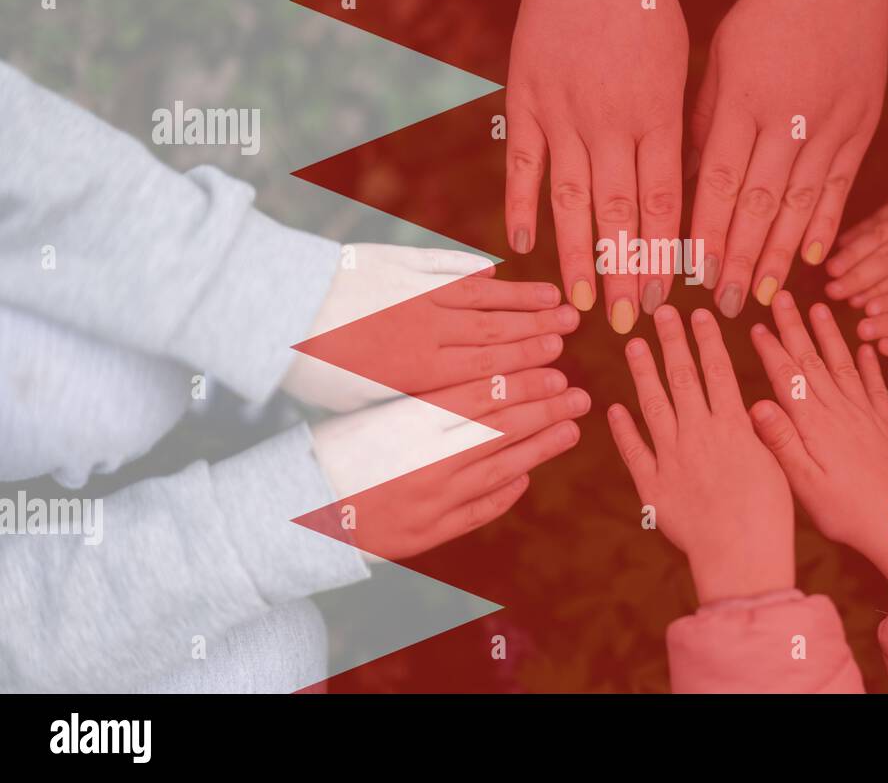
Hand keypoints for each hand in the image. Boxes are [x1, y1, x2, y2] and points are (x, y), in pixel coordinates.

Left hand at [281, 244, 577, 410]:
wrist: (273, 308)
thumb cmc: (308, 367)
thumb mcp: (361, 400)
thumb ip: (413, 399)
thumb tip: (450, 407)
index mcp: (420, 370)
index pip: (489, 368)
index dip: (528, 366)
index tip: (560, 366)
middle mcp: (427, 328)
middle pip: (496, 331)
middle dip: (539, 331)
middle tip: (574, 328)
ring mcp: (415, 291)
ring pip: (481, 297)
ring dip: (521, 299)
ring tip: (555, 299)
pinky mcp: (397, 263)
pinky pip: (446, 266)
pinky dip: (474, 269)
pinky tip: (497, 271)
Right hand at [310, 369, 589, 559]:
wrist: (292, 512)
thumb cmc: (330, 451)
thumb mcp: (374, 411)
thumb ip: (424, 398)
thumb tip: (475, 378)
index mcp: (413, 420)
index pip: (484, 395)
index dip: (525, 383)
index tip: (555, 371)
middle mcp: (430, 460)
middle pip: (502, 429)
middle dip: (545, 409)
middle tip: (578, 395)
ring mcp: (433, 500)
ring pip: (501, 468)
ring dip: (540, 447)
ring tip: (570, 429)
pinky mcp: (429, 532)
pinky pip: (480, 510)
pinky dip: (507, 492)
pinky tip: (527, 476)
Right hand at [507, 0, 687, 331]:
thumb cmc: (648, 5)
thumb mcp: (682, 64)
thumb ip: (678, 127)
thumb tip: (683, 191)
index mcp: (660, 113)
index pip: (665, 203)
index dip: (666, 257)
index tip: (668, 299)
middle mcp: (612, 121)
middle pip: (621, 214)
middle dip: (626, 275)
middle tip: (628, 324)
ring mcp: (564, 111)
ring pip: (571, 199)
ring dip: (577, 255)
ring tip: (581, 303)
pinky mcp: (526, 98)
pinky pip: (522, 162)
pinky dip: (521, 203)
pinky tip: (522, 244)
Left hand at [608, 306, 794, 603]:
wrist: (742, 556)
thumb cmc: (771, 515)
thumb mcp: (780, 464)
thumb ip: (764, 431)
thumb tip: (757, 402)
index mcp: (734, 426)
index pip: (717, 370)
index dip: (707, 339)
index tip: (698, 314)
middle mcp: (699, 434)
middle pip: (683, 377)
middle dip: (672, 341)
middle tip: (661, 311)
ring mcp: (672, 458)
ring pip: (654, 405)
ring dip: (643, 372)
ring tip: (634, 344)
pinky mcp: (653, 486)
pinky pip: (634, 451)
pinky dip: (623, 429)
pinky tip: (614, 408)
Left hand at [688, 0, 887, 317]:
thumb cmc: (769, 11)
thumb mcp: (719, 55)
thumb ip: (703, 119)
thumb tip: (682, 183)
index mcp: (742, 97)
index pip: (718, 180)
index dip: (705, 232)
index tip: (690, 275)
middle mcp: (787, 116)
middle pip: (758, 202)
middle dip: (739, 259)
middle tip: (723, 305)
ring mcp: (830, 123)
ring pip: (800, 203)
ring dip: (780, 255)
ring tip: (763, 297)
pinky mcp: (863, 125)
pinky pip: (840, 185)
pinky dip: (825, 225)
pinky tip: (812, 261)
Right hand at [748, 291, 887, 592]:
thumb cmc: (847, 513)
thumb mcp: (805, 485)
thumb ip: (781, 442)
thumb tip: (755, 403)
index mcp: (815, 425)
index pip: (787, 376)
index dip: (770, 348)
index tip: (756, 323)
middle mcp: (840, 411)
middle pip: (812, 360)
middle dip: (795, 327)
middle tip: (782, 296)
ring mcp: (866, 415)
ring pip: (843, 364)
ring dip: (829, 335)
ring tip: (819, 307)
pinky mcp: (886, 426)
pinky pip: (876, 386)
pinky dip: (869, 363)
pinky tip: (865, 346)